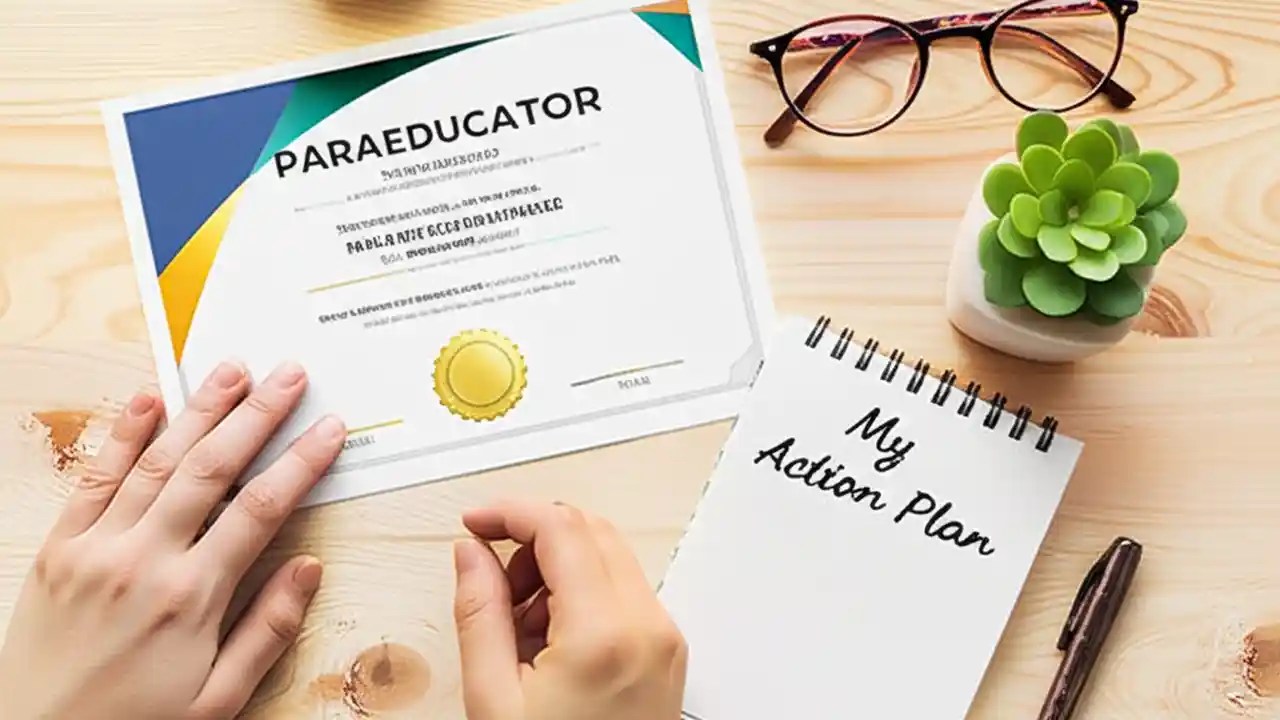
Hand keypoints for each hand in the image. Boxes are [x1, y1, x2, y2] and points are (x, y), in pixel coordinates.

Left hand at [0, 361, 345, 719]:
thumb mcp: (218, 699)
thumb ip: (267, 630)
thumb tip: (310, 567)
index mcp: (192, 598)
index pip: (262, 508)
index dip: (302, 461)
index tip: (330, 428)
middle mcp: (144, 560)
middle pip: (214, 468)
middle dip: (257, 414)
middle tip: (289, 374)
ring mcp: (96, 549)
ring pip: (158, 461)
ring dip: (200, 410)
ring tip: (233, 370)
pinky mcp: (59, 549)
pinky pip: (95, 479)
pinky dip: (123, 435)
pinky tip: (148, 401)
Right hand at [453, 502, 687, 719]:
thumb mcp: (493, 700)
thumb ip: (479, 613)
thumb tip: (471, 553)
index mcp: (605, 634)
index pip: (561, 528)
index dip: (510, 513)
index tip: (474, 522)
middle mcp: (648, 626)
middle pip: (590, 530)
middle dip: (533, 541)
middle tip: (492, 585)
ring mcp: (665, 639)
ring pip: (609, 556)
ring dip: (557, 568)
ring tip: (518, 630)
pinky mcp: (668, 653)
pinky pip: (624, 592)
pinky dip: (582, 595)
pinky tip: (549, 644)